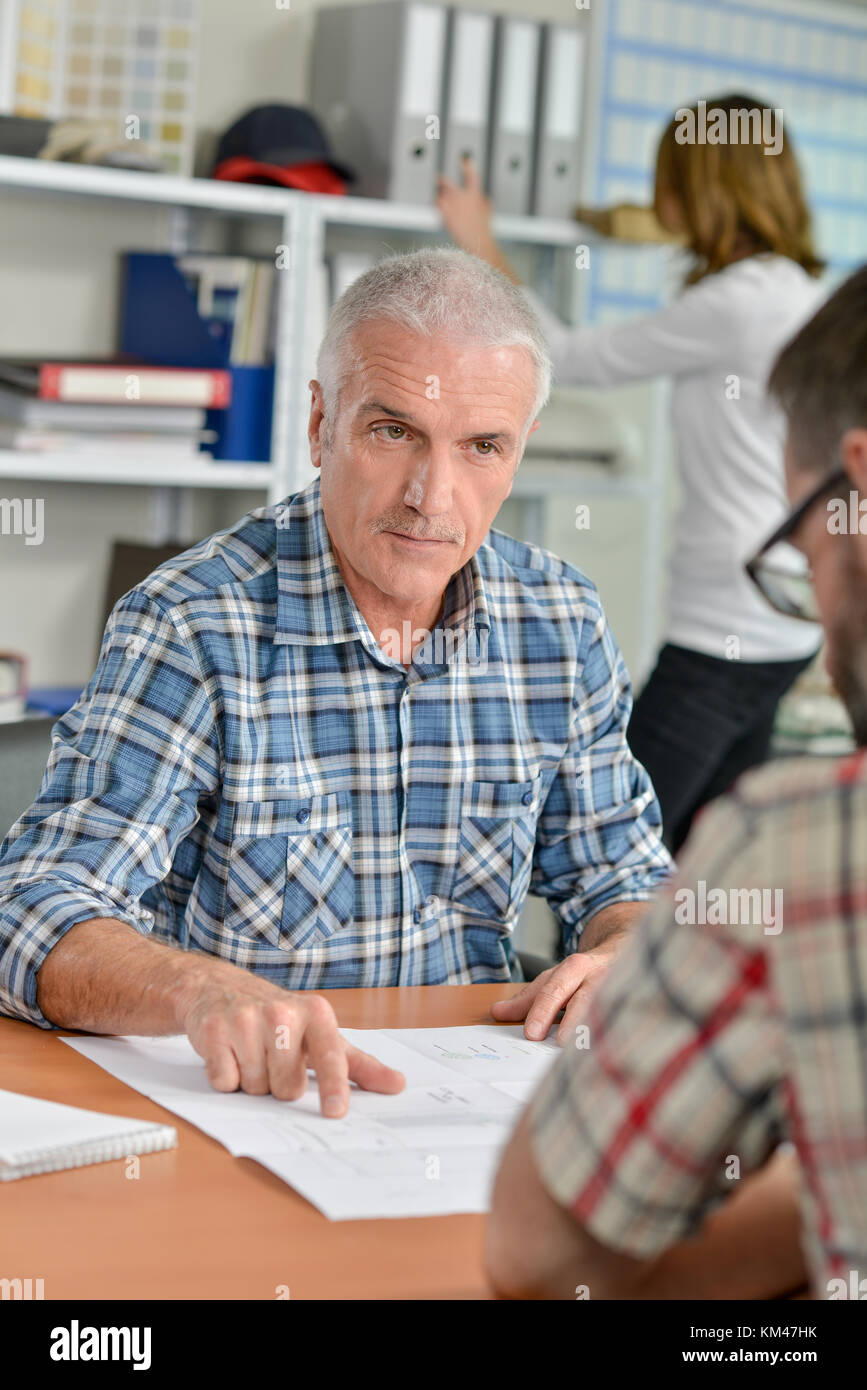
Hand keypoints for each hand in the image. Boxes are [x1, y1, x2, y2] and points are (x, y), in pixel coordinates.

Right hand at [182, 979, 405, 1116]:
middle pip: (288, 1088)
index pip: (329, 1056)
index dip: (334, 1086)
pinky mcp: (213, 1031)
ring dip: (251, 1081)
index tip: (336, 1111)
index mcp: (316, 1013)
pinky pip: (225, 1083)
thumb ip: (358, 1064)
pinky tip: (226, 1053)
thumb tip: (398, 1084)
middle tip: (271, 1058)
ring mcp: (246, 1020)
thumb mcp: (321, 1034)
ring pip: (256, 1088)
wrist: (218, 987)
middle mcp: (282, 1012)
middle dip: (278, 1084)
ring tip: (249, 1052)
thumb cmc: (278, 1018)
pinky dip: (225, 1078)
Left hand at [436, 155, 494, 252]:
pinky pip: (438, 206)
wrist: (478, 241)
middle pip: (448, 184)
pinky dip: (438, 203)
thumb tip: (483, 198)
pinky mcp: (446, 216)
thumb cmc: (485, 229)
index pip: (471, 176)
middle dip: (442, 180)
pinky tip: (437, 203)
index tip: (465, 159)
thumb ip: (484, 201)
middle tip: (439, 178)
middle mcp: (462, 198)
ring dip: (439, 193)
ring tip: (438, 193)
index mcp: (475, 195)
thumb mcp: (488, 212)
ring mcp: (453, 207)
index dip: (468, 166)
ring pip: (440, 195)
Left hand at [491, 941, 620, 1044]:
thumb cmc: (584, 974)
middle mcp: (598, 976)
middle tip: (560, 1044)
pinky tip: (612, 1054)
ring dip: (598, 1031)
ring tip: (587, 1052)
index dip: (542, 1012)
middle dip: (571, 1022)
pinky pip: (627, 1022)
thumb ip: (528, 998)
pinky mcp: (636, 1005)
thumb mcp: (555, 979)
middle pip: (582, 1000)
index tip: (532, 1034)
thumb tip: (497, 1012)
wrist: (627, 950)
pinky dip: (619, 1037)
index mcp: (574, 968)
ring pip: (608, 1011)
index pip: (554, 990)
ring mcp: (620, 989)